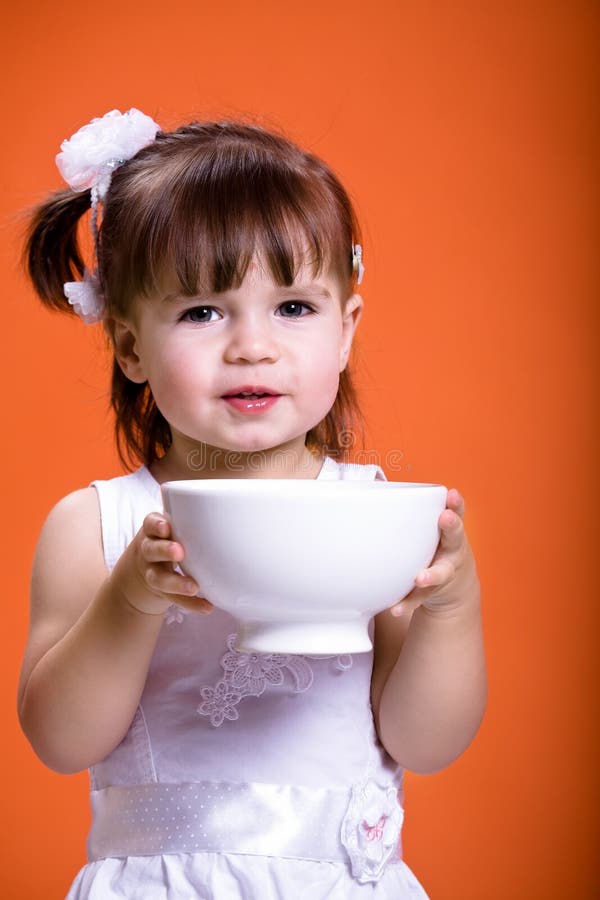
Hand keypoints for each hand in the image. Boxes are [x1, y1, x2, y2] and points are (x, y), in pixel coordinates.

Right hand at [111, 512, 213, 615]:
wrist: (144, 567)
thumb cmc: (169, 538)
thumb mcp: (172, 525)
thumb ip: (192, 519)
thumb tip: (235, 512)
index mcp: (153, 530)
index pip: (150, 523)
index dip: (156, 525)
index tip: (167, 528)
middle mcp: (148, 550)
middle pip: (151, 549)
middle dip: (164, 550)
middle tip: (179, 552)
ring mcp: (152, 572)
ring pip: (158, 578)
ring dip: (175, 583)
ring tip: (193, 587)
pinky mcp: (160, 591)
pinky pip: (173, 598)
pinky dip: (190, 603)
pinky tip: (206, 606)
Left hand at [390, 488, 478, 617]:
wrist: (454, 584)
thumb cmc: (434, 544)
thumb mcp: (432, 526)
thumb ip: (412, 508)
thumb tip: (371, 481)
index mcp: (450, 530)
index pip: (457, 511)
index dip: (456, 503)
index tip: (452, 494)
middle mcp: (453, 550)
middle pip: (455, 536)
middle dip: (451, 526)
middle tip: (444, 519)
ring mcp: (445, 572)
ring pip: (440, 573)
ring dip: (431, 574)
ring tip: (420, 578)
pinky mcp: (433, 592)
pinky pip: (420, 598)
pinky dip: (408, 603)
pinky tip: (396, 608)